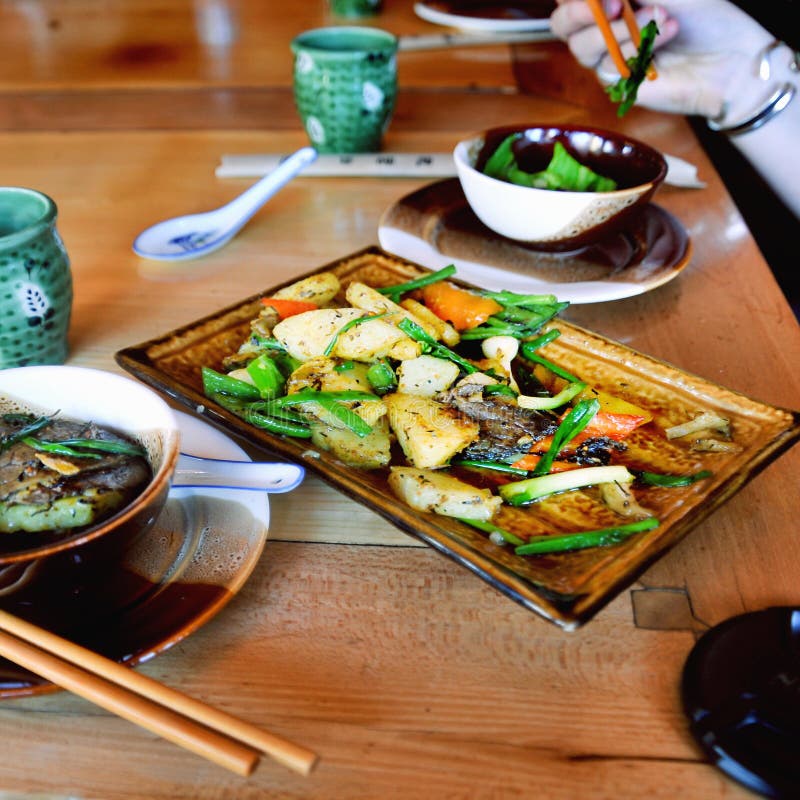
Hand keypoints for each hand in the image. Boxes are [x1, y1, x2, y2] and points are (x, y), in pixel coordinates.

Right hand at [550, 0, 775, 117]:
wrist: (729, 59)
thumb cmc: (705, 15)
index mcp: (611, 1)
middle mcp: (603, 27)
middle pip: (561, 25)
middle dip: (579, 13)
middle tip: (613, 6)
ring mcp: (607, 56)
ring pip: (582, 47)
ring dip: (620, 30)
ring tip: (658, 18)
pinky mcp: (617, 83)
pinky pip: (608, 65)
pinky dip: (637, 48)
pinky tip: (667, 35)